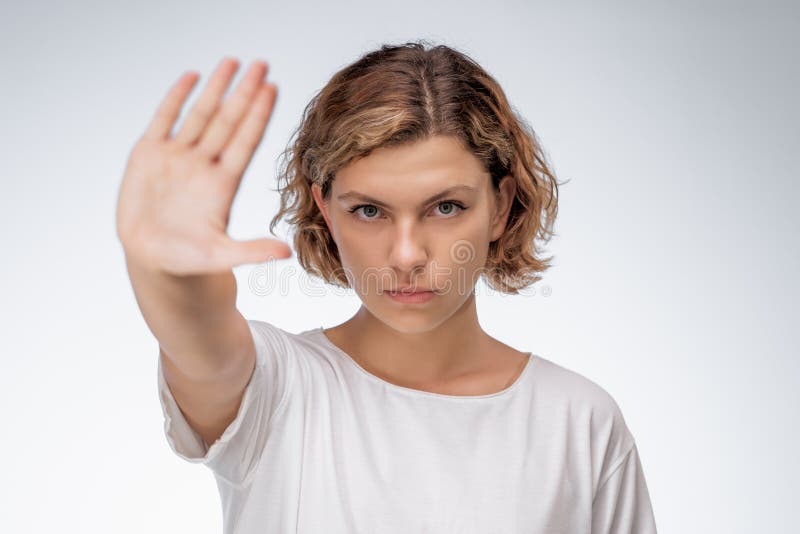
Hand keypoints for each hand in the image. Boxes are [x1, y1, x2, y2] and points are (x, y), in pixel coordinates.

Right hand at [116, 57, 291, 275]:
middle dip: (244, 92)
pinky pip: (165, 119)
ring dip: (216, 88)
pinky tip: (191, 76)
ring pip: (200, 114)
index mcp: (223, 184)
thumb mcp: (220, 257)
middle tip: (261, 64)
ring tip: (232, 61)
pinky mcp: (150, 156)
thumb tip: (286, 253)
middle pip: (228, 121)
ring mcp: (178, 157)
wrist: (153, 260)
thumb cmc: (189, 260)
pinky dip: (176, 98)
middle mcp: (204, 165)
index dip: (258, 115)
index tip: (273, 89)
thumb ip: (251, 252)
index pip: (246, 142)